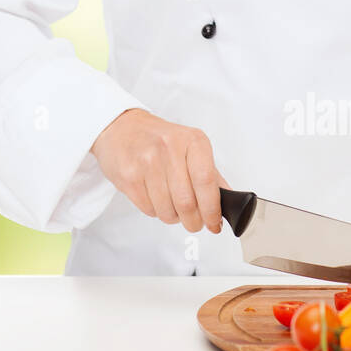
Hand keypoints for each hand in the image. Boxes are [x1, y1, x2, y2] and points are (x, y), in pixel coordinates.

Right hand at [90, 108, 229, 233]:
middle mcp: (169, 148)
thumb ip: (211, 174)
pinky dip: (156, 211)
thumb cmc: (159, 138)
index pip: (206, 182)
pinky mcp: (128, 176)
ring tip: (173, 206)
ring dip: (174, 217)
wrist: (121, 127)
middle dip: (194, 221)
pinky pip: (149, 209)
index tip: (215, 223)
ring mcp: (146, 162)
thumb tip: (229, 202)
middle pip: (187, 202)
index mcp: (192, 140)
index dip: (212, 209)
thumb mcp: (190, 146)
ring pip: (168, 210)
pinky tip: (156, 198)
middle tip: (195, 222)